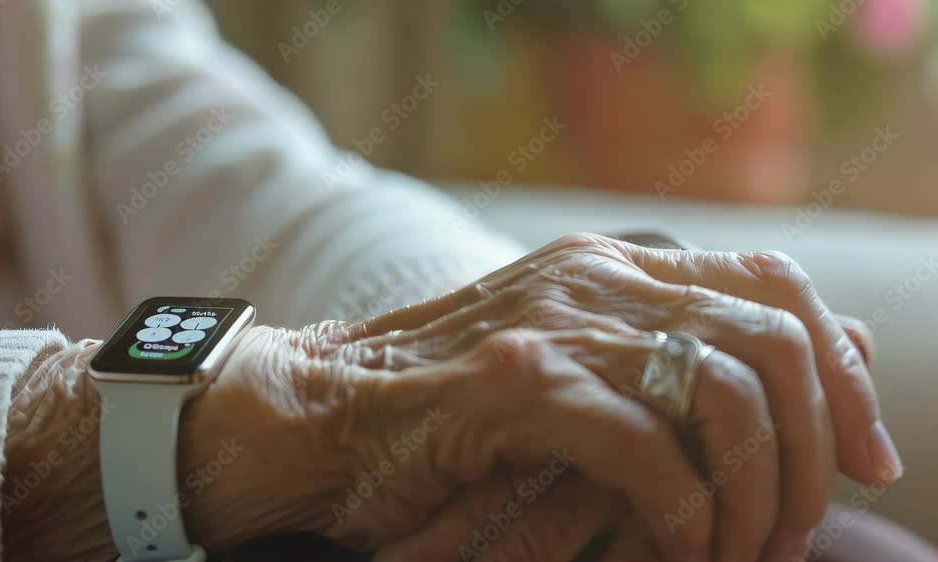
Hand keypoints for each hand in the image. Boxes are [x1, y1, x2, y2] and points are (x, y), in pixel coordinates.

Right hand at [332, 233, 899, 561]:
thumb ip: (671, 358)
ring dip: (753, 492)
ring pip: (720, 393)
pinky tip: (675, 547)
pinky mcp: (510, 382)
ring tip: (738, 552)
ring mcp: (551, 321)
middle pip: (769, 339)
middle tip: (801, 531)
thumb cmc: (446, 406)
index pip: (775, 286)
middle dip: (815, 447)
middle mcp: (592, 276)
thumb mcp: (574, 369)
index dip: (841, 370)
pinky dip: (681, 510)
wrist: (318, 412)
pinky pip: (642, 444)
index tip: (866, 460)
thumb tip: (812, 363)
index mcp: (613, 266)